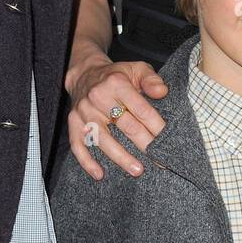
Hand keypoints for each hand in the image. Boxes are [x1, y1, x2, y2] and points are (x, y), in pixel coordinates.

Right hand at [67, 57, 167, 177]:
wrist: (84, 73)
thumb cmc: (116, 75)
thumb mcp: (136, 68)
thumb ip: (151, 79)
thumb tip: (163, 92)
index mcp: (116, 83)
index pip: (140, 109)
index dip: (156, 126)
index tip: (168, 140)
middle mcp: (98, 97)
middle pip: (125, 126)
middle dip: (145, 145)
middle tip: (161, 161)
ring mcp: (84, 112)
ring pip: (103, 139)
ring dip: (121, 158)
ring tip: (137, 170)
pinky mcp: (73, 123)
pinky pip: (78, 145)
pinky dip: (87, 161)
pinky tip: (100, 174)